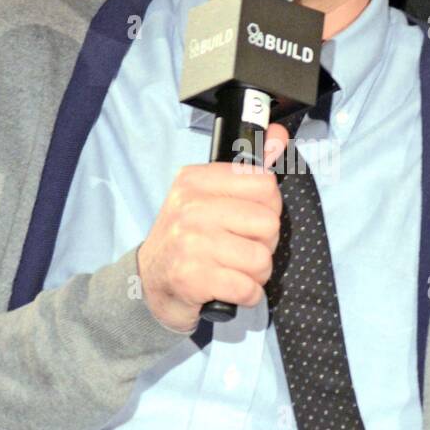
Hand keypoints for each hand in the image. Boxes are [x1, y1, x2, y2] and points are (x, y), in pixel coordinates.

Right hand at [135, 122, 290, 332]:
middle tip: (240, 248)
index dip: (267, 208)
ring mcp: (189, 242)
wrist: (149, 282)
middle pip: (268, 223)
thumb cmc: (187, 238)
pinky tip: (230, 288)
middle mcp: (190, 207)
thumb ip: (250, 168)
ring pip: (261, 259)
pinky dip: (247, 294)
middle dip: (264, 244)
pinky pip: (248, 288)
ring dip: (256, 273)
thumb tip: (280, 135)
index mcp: (196, 179)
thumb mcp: (210, 196)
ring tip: (234, 269)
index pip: (265, 184)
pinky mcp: (191, 278)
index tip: (248, 218)